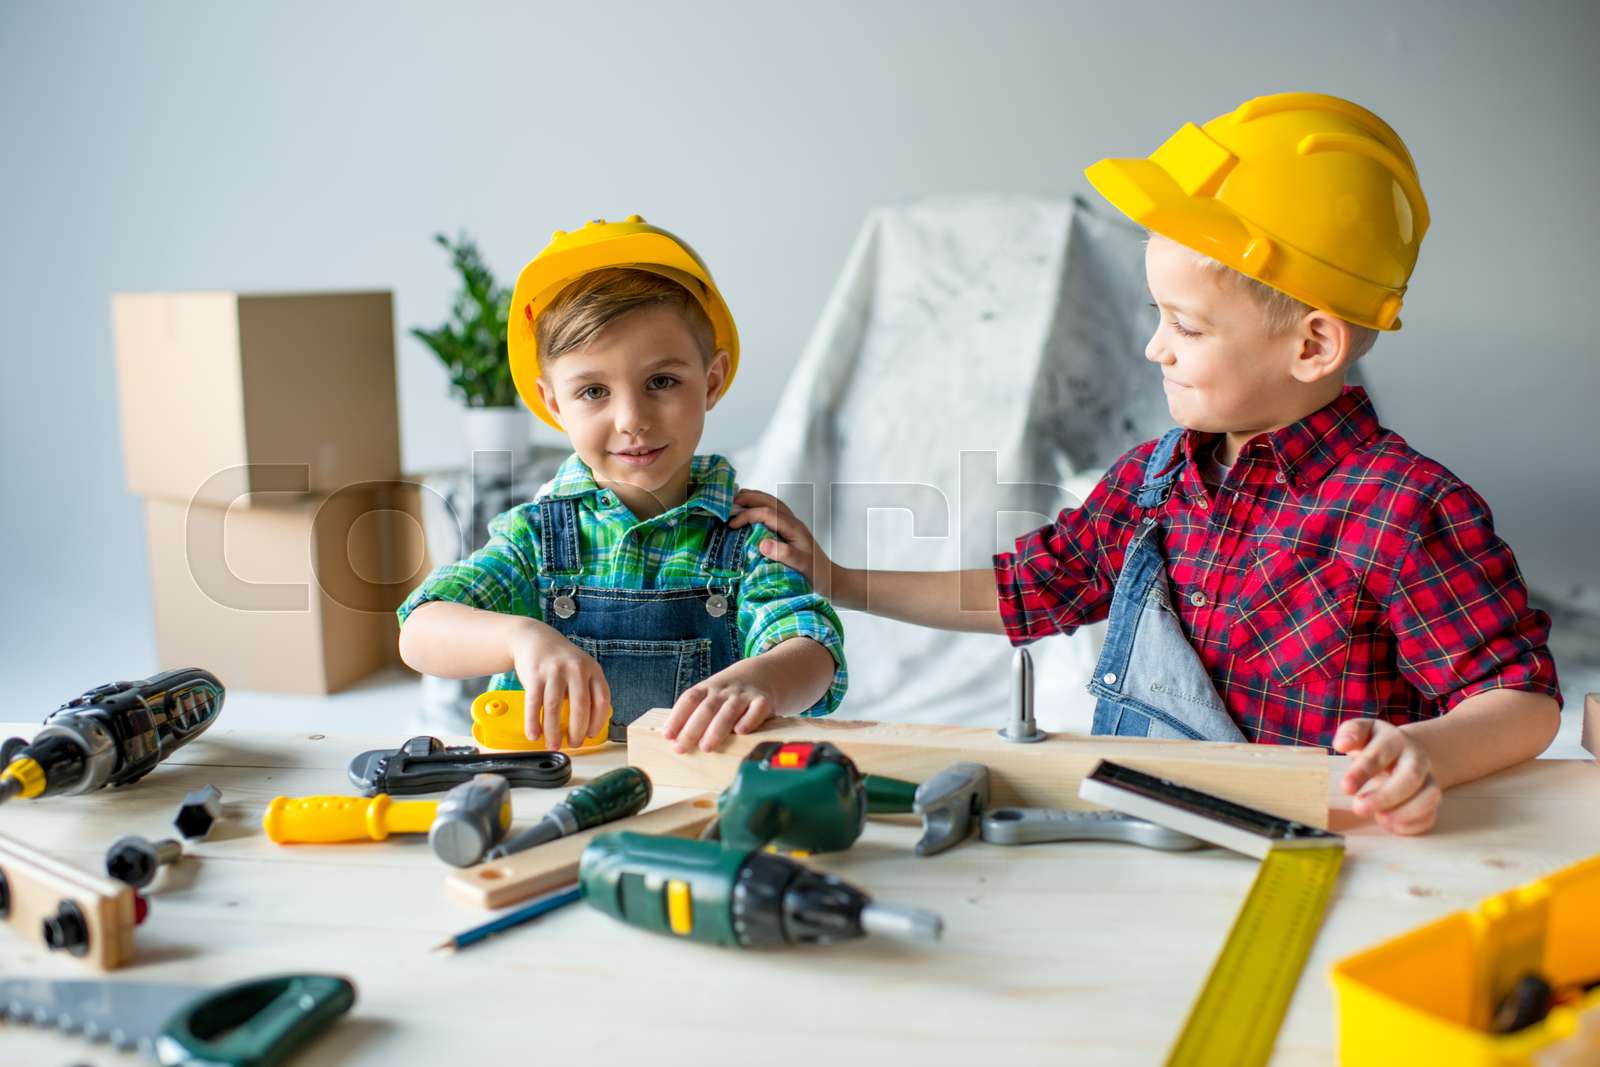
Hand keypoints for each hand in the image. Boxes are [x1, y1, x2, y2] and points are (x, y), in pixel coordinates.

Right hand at [507, 620, 610, 747]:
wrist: (535, 639)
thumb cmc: (560, 660)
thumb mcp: (581, 668)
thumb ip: (587, 690)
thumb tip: (587, 725)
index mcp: (592, 669)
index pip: (602, 699)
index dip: (598, 720)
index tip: (591, 734)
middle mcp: (576, 668)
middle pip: (580, 706)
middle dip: (577, 730)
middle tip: (574, 744)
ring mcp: (554, 671)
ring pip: (555, 707)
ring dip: (553, 731)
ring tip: (553, 744)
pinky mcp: (535, 675)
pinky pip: (534, 704)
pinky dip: (533, 722)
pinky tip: (534, 734)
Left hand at [662, 669, 777, 752]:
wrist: (763, 674)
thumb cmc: (728, 694)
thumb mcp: (710, 695)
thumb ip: (695, 714)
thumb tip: (673, 739)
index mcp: (707, 688)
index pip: (689, 699)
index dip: (677, 717)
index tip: (667, 736)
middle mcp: (724, 691)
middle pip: (706, 708)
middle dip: (692, 729)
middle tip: (681, 748)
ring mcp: (743, 696)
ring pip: (728, 711)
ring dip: (716, 729)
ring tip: (706, 747)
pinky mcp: (763, 702)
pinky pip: (756, 710)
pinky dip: (749, 720)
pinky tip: (741, 732)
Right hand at [729, 489, 834, 596]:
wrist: (832, 580)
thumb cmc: (818, 575)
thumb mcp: (802, 566)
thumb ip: (785, 554)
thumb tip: (762, 544)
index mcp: (794, 528)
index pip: (767, 513)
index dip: (747, 515)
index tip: (731, 525)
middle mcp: (793, 522)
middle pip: (769, 501)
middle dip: (748, 499)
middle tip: (728, 502)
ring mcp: (792, 525)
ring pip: (772, 503)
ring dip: (754, 499)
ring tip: (736, 500)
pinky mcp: (790, 531)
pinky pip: (773, 512)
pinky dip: (760, 506)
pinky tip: (751, 512)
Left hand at [1333, 718, 1441, 834]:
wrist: (1403, 750)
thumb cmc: (1374, 743)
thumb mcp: (1361, 732)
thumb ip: (1349, 733)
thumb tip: (1341, 744)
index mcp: (1394, 740)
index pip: (1380, 754)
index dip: (1362, 772)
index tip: (1345, 788)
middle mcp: (1417, 758)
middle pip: (1411, 777)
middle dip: (1385, 796)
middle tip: (1359, 808)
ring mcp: (1428, 779)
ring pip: (1429, 796)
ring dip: (1404, 812)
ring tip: (1379, 818)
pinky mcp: (1431, 798)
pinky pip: (1431, 815)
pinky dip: (1413, 824)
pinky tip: (1391, 825)